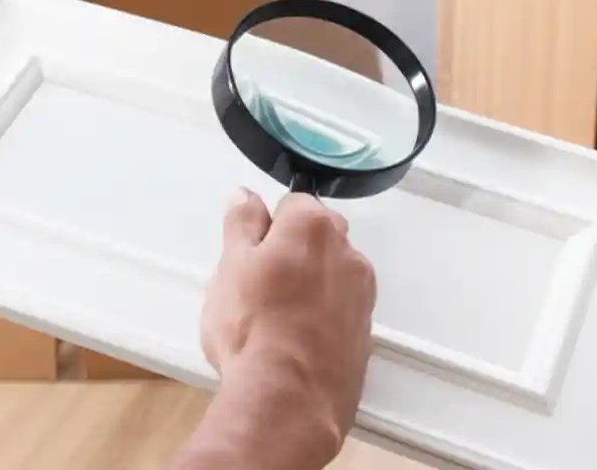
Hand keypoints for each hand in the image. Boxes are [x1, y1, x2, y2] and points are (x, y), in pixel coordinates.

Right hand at [199, 190, 375, 463]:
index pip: (292, 203)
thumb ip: (241, 224)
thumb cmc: (251, 326)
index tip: (248, 257)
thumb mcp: (230, 266)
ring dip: (309, 285)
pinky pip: (340, 310)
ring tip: (275, 321)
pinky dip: (322, 317)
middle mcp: (348, 253)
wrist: (289, 400)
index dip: (267, 228)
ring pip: (331, 275)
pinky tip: (295, 343)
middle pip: (318, 237)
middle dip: (292, 251)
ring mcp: (362, 295)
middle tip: (257, 287)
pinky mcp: (365, 334)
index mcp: (313, 225)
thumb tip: (246, 195)